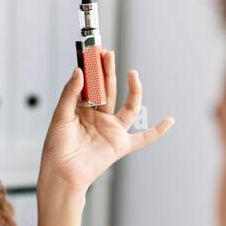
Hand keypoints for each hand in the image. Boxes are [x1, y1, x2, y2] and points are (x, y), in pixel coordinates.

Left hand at [39, 49, 174, 193]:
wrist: (62, 173)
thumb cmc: (56, 148)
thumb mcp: (60, 115)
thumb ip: (71, 93)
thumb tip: (80, 70)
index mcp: (81, 110)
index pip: (90, 85)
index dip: (93, 69)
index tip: (94, 52)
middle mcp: (98, 118)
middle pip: (108, 90)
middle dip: (108, 72)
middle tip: (108, 53)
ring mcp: (111, 130)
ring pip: (128, 106)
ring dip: (132, 90)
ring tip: (132, 72)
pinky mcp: (120, 145)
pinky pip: (143, 138)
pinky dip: (157, 131)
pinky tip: (169, 120)